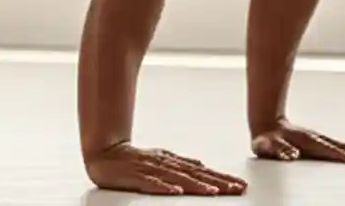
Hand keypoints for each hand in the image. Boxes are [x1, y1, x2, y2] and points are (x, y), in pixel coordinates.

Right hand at [85, 142, 248, 195]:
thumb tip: (202, 165)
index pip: (202, 171)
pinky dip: (164, 187)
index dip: (222, 178)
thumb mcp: (161, 160)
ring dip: (197, 186)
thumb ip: (180, 164)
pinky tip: (176, 192)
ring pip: (178, 179)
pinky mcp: (135, 177)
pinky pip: (151, 184)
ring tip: (214, 192)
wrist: (104, 152)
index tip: (240, 185)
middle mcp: (166, 164)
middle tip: (237, 189)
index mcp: (173, 161)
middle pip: (196, 175)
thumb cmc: (133, 159)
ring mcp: (151, 170)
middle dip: (218, 183)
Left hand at [251, 119, 344, 164]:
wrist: (265, 126)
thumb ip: (278, 151)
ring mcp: (321, 142)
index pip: (330, 150)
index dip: (343, 156)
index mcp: (308, 142)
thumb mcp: (266, 147)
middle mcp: (318, 141)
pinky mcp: (321, 145)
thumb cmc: (266, 141)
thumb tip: (291, 156)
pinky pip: (342, 148)